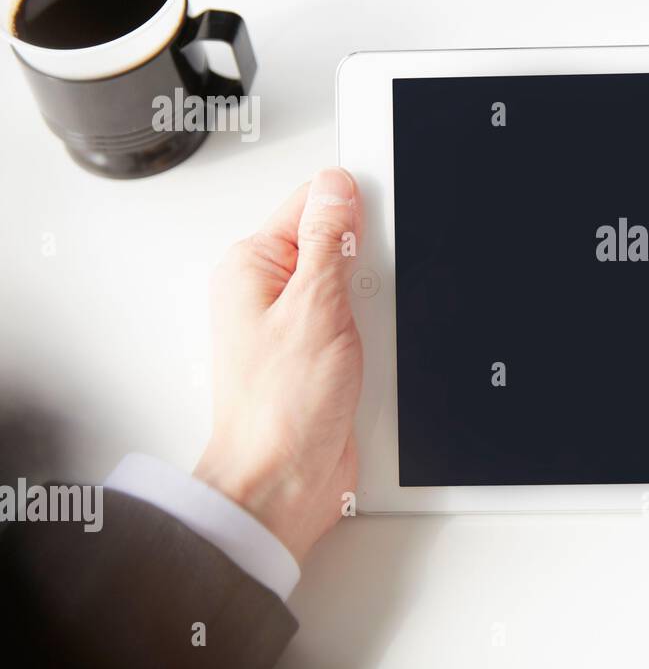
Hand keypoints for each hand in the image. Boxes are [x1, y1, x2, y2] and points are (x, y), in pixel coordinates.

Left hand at [194, 168, 362, 563]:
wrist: (283, 481)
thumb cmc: (280, 409)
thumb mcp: (315, 309)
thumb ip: (329, 241)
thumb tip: (337, 187)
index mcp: (253, 266)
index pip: (311, 203)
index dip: (352, 212)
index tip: (371, 241)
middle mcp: (267, 291)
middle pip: (337, 243)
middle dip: (366, 270)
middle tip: (359, 305)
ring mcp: (294, 323)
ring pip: (355, 287)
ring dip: (372, 310)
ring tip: (359, 343)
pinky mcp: (319, 354)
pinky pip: (359, 324)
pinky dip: (374, 336)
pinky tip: (367, 359)